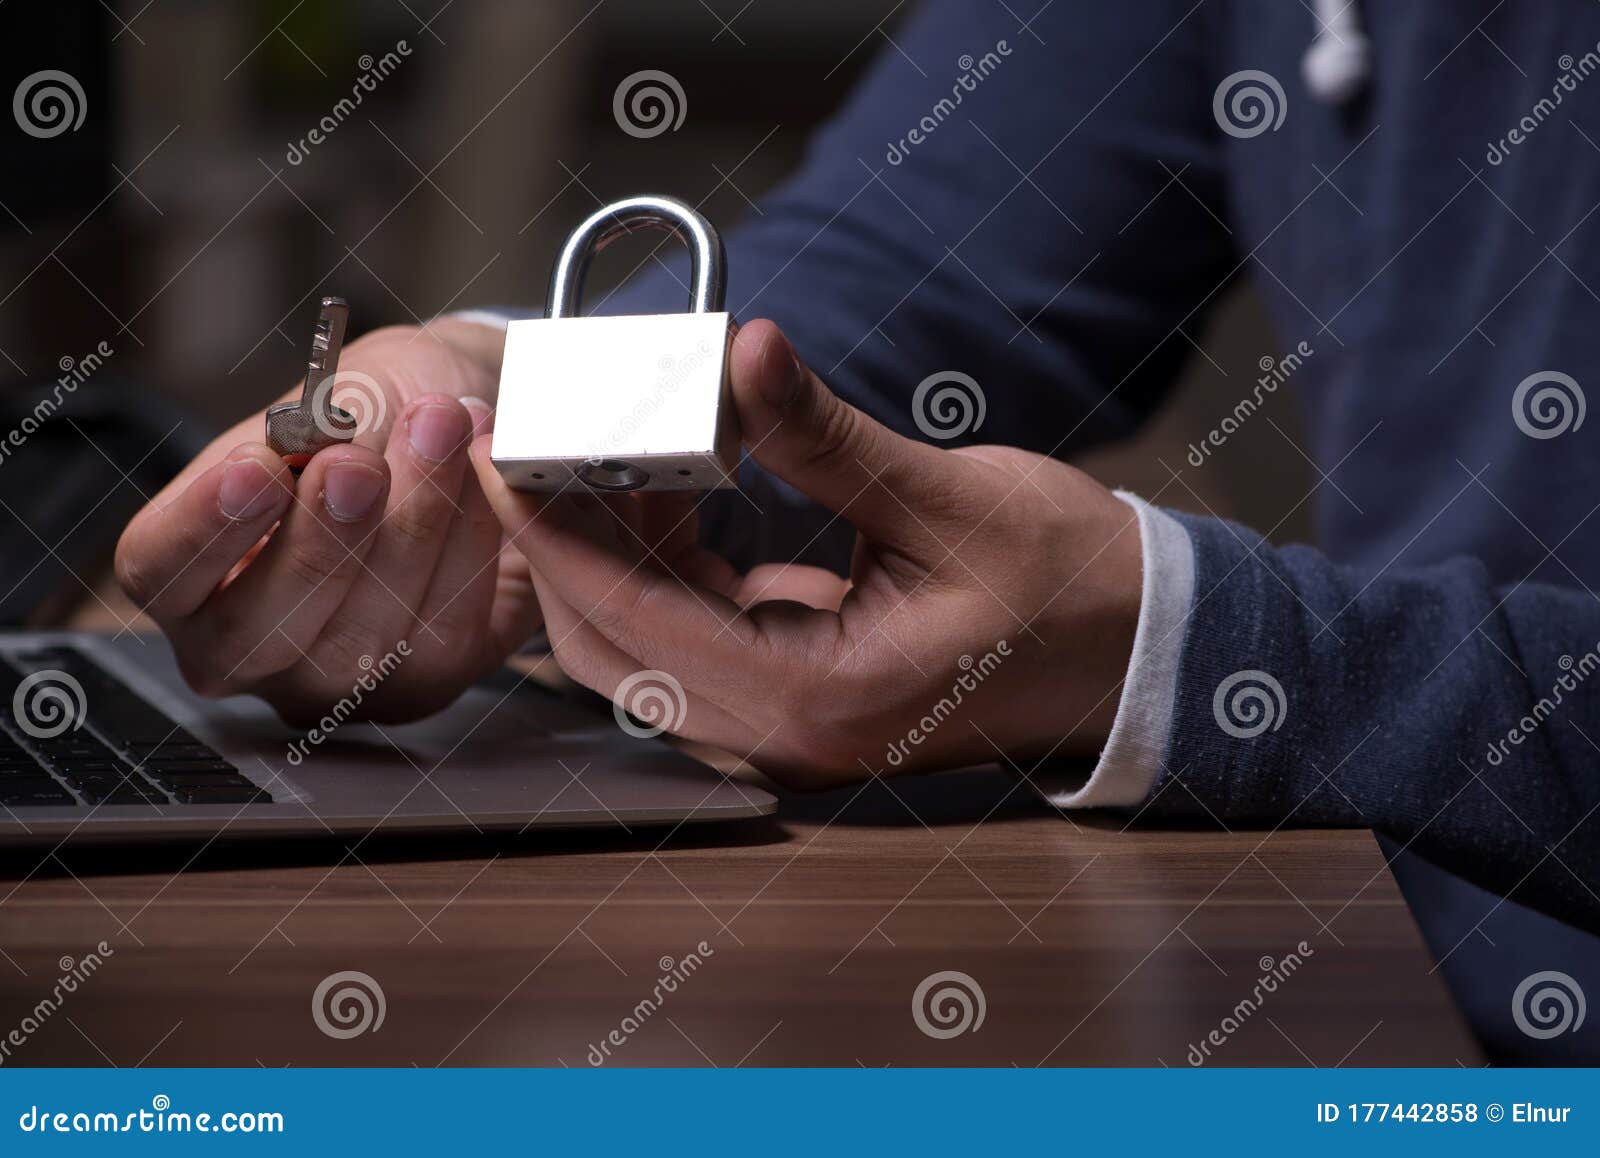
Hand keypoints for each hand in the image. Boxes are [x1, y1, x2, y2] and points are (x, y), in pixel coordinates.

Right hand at [115, 318, 543, 723]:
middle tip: (357, 465)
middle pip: (257, 631)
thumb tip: (327, 450)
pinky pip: (446, 626)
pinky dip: (471, 541)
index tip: (256, 467)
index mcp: (186, 575)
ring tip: (441, 430)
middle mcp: (248, 648)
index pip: (159, 570)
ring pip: (367, 635)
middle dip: (317, 544)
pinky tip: (482, 471)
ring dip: (414, 524)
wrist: (452, 425)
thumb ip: (311, 431)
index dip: (203, 527)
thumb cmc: (366, 419)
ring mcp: (336, 681)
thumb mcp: (326, 404)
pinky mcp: (427, 681)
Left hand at [468, 320, 1142, 789]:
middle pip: (610, 647)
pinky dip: (659, 563)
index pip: (633, 619)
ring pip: (639, 646)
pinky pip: (689, 634)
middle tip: (511, 439)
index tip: (491, 453)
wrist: (1134, 651)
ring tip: (584, 445)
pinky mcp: (794, 693)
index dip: (548, 536)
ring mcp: (785, 724)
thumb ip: (829, 438)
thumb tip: (750, 349)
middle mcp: (783, 732)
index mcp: (817, 697)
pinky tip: (660, 483)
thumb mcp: (950, 499)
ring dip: (603, 550)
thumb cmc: (1067, 585)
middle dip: (550, 542)